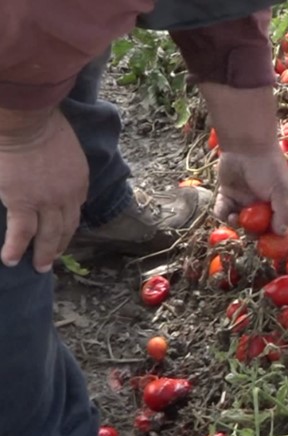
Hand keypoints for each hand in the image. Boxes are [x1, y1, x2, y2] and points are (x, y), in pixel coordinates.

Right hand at [0, 109, 87, 271]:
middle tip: (54, 259)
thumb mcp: (65, 146)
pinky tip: (11, 261)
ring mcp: (47, 201)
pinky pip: (22, 232)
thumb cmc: (43, 123)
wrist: (28, 120)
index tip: (62, 231)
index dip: (68, 222)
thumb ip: (62, 164)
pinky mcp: (23, 202)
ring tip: (39, 267)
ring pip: (49, 235)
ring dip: (44, 254)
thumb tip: (53, 168)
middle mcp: (68, 195)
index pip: (75, 208)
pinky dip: (17, 248)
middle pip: (67, 227)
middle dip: (61, 245)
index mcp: (79, 181)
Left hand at [197, 84, 287, 233]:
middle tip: (247, 234)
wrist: (246, 144)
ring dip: (235, 224)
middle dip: (251, 233)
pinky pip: (223, 210)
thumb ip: (283, 212)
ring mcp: (243, 200)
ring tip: (234, 218)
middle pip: (256, 227)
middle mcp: (261, 205)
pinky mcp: (227, 194)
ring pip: (238, 221)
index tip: (267, 246)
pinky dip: (222, 213)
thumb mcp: (280, 190)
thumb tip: (284, 233)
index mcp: (277, 205)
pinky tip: (224, 211)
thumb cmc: (268, 166)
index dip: (272, 238)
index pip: (276, 227)